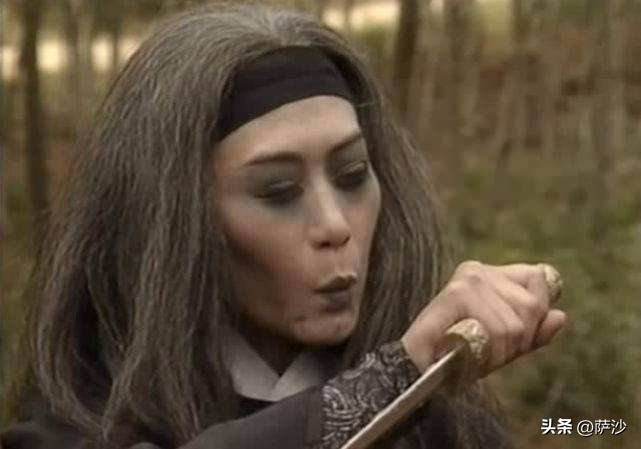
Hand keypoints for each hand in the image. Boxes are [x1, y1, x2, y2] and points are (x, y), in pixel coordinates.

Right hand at [401, 261, 566, 374]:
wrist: (420, 369)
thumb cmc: (461, 354)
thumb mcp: (506, 345)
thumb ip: (533, 331)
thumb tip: (560, 316)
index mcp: (492, 274)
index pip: (541, 279)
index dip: (536, 314)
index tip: (513, 336)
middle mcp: (480, 270)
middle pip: (533, 305)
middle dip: (520, 339)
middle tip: (490, 349)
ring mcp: (468, 279)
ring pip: (517, 323)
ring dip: (502, 350)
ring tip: (477, 352)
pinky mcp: (458, 293)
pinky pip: (499, 328)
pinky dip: (491, 349)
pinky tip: (470, 351)